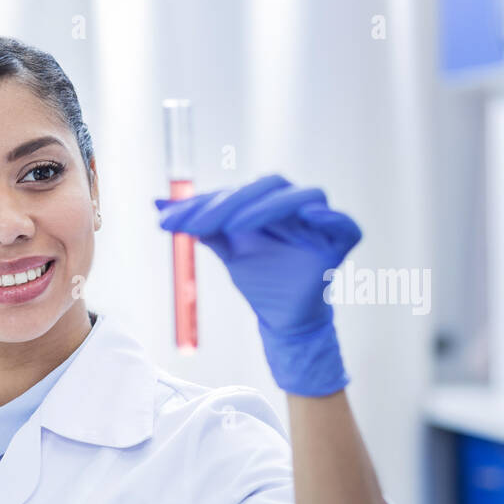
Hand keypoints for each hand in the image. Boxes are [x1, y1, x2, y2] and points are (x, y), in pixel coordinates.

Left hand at [156, 173, 361, 395]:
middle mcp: (294, 204)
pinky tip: (308, 217)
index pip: (237, 191)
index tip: (168, 221)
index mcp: (268, 201)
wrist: (281, 316)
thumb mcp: (225, 248)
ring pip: (302, 198)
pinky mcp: (340, 243)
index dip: (204, 202)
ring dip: (265, 208)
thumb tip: (159, 203)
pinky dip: (328, 218)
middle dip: (228, 203)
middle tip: (195, 225)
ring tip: (234, 226)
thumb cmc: (259, 277)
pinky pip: (344, 225)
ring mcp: (320, 221)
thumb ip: (200, 225)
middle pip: (267, 187)